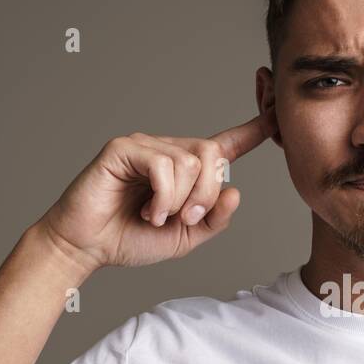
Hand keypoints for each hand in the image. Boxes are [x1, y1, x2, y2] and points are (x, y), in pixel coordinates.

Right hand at [36, 108, 277, 271]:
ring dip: (180, 199)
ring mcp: (145, 145)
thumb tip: (236, 191)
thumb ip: (214, 219)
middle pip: (212, 153)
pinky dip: (162, 196)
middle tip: (185, 219)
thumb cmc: (131, 238)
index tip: (275, 115)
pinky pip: (163, 164)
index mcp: (186, 169)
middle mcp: (168, 150)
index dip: (251, 131)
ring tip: (159, 216)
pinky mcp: (123, 148)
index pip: (224, 145)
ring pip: (189, 160)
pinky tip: (148, 210)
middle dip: (207, 193)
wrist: (89, 247)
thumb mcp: (187, 238)